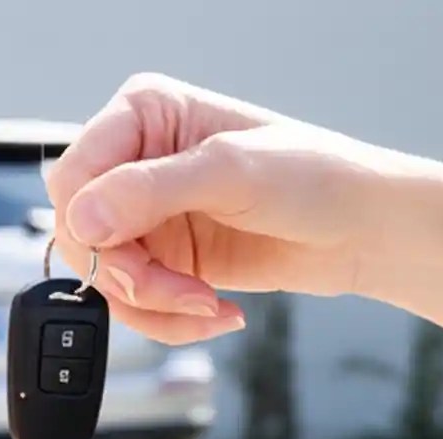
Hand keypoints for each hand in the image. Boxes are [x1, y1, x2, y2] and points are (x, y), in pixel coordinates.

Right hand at [47, 72, 425, 344]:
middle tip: (177, 290)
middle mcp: (137, 162)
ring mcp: (149, 214)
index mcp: (144, 115)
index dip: (89, 221)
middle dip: (126, 273)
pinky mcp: (166, 258)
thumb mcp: (232, 173)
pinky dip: (166, 319)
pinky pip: (135, 301)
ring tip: (205, 305)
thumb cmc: (317, 178)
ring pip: (104, 274)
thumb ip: (151, 191)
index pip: (77, 172)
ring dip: (150, 304)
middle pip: (79, 230)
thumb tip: (82, 219)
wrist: (365, 231)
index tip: (127, 255)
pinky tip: (212, 311)